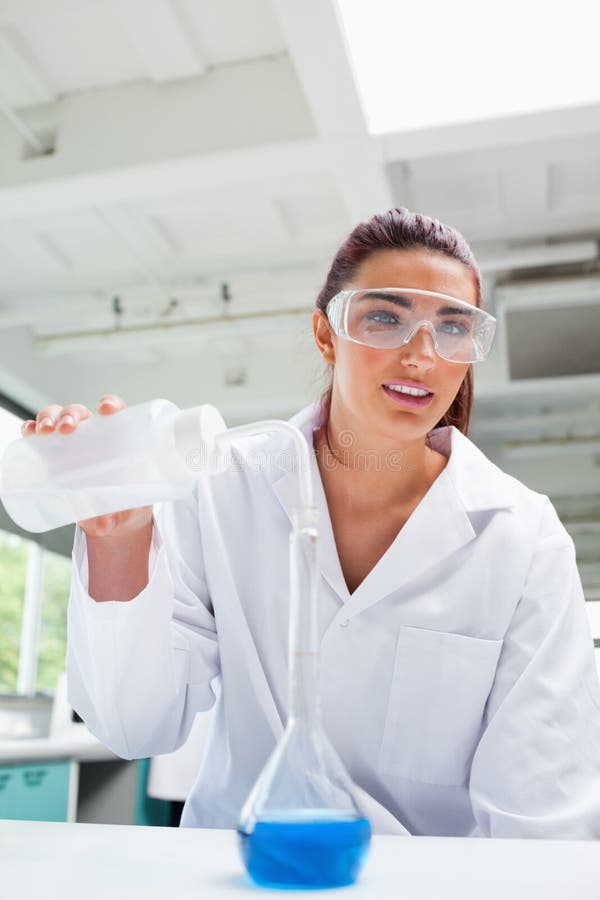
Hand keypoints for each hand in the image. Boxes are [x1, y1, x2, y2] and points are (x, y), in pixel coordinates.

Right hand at [21, 395, 152, 538]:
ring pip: (58, 418)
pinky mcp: (53, 454)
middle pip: (81, 413)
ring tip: (45, 430)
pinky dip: (32, 429)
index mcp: (119, 442)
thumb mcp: (126, 512)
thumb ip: (116, 515)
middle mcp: (94, 437)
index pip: (117, 412)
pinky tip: (29, 431)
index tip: (105, 409)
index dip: (111, 404)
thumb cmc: (127, 506)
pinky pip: (40, 434)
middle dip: (71, 414)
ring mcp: (72, 444)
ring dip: (49, 417)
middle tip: (67, 428)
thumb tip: (103, 523)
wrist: (114, 520)